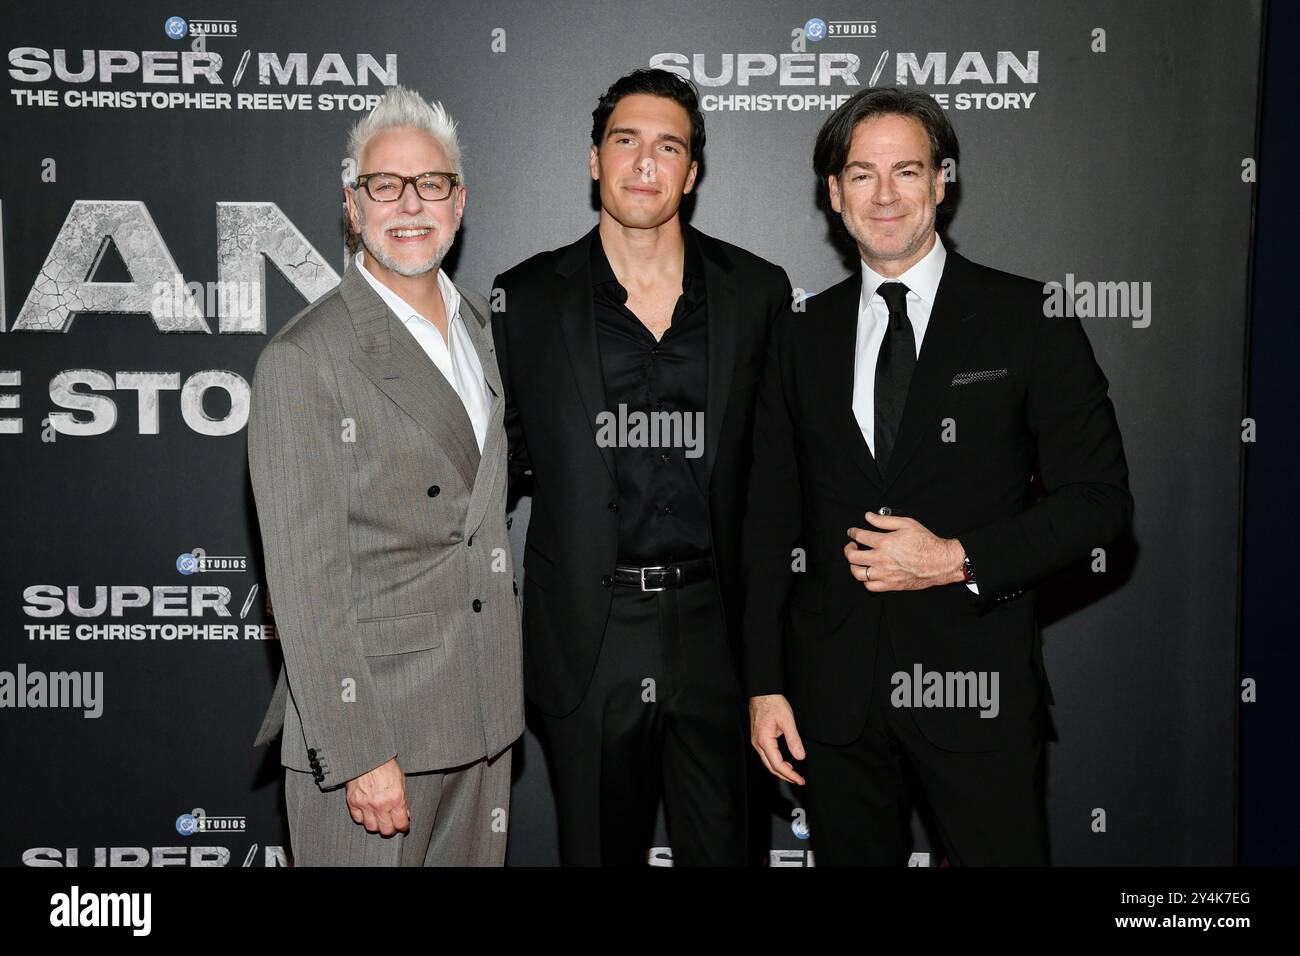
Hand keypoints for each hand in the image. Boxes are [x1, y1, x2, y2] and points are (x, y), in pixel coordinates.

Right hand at [345, 756, 409, 835]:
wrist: (368, 755)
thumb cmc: (386, 764)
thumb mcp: (401, 780)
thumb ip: (402, 799)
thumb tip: (405, 815)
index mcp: (396, 798)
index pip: (400, 824)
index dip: (403, 827)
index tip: (402, 825)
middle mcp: (381, 804)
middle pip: (386, 830)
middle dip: (390, 829)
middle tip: (391, 824)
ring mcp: (365, 804)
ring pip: (371, 827)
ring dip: (376, 825)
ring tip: (379, 818)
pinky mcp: (353, 802)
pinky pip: (358, 819)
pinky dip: (362, 818)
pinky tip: (367, 811)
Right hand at [749, 694, 805, 785]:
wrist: (762, 693)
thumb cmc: (773, 704)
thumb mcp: (787, 721)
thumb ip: (794, 740)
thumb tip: (800, 757)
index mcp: (764, 740)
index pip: (777, 764)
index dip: (789, 774)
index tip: (800, 779)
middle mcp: (757, 743)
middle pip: (771, 767)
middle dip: (785, 776)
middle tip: (798, 780)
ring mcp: (756, 741)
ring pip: (768, 762)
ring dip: (780, 770)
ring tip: (793, 774)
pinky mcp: (758, 738)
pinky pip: (766, 755)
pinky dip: (776, 762)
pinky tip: (784, 763)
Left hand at [844, 512, 964, 591]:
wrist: (940, 562)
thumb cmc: (925, 542)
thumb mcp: (907, 524)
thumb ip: (885, 520)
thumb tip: (868, 516)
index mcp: (885, 542)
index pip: (859, 536)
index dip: (852, 532)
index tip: (852, 532)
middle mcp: (881, 559)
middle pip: (853, 556)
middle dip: (848, 549)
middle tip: (851, 545)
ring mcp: (885, 574)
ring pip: (857, 573)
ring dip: (853, 566)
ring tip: (857, 560)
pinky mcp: (890, 585)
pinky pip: (870, 586)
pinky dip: (865, 580)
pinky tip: (868, 573)